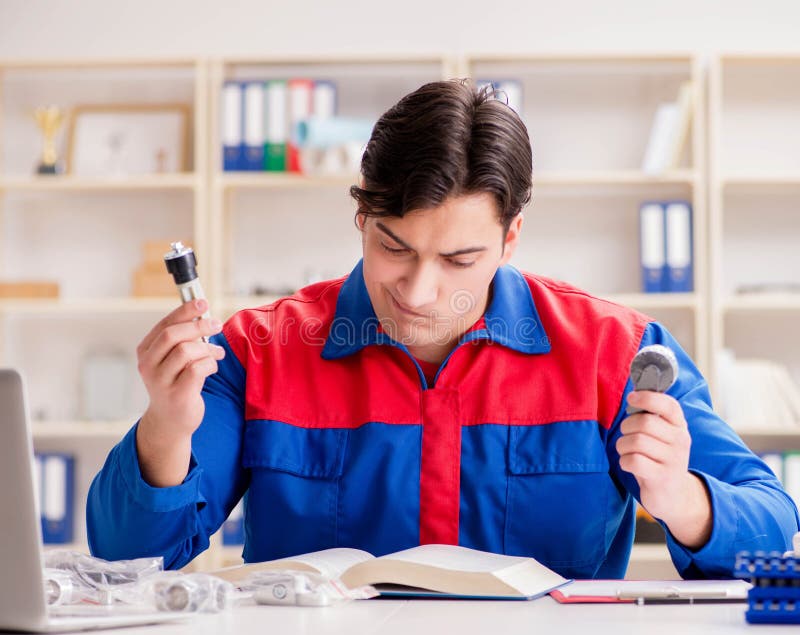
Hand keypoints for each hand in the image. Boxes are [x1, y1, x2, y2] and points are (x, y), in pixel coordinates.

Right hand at [135, 299, 224, 485]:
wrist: (172, 421)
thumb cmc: (177, 383)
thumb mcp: (174, 360)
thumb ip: (184, 340)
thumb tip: (203, 315)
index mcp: (146, 351)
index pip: (164, 324)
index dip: (185, 311)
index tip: (203, 302)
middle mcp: (148, 365)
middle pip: (172, 335)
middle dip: (198, 326)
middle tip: (217, 325)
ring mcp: (160, 382)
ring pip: (186, 351)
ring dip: (207, 348)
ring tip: (217, 353)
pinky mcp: (177, 395)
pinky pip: (198, 370)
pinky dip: (210, 364)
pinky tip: (213, 366)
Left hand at [616, 390, 711, 548]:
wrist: (675, 496)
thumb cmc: (660, 458)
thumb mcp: (663, 436)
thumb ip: (651, 416)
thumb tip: (633, 392)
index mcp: (680, 426)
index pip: (668, 404)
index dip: (647, 397)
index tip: (631, 398)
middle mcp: (680, 441)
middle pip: (644, 423)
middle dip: (626, 427)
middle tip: (627, 435)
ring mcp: (673, 460)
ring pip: (635, 441)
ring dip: (623, 446)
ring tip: (628, 451)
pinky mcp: (662, 477)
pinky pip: (633, 460)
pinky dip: (624, 461)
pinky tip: (630, 465)